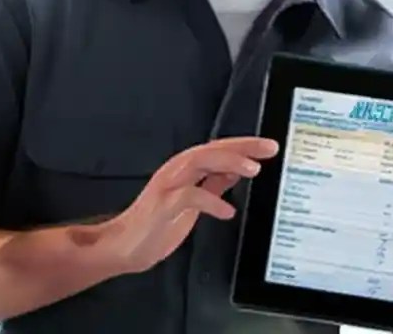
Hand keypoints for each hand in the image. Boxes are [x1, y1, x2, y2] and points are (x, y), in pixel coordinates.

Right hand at [98, 136, 278, 274]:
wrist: (124, 246)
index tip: (268, 147)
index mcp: (184, 170)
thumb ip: (213, 184)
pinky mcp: (161, 206)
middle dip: (242, 147)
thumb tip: (236, 170)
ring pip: (198, 162)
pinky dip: (210, 201)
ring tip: (252, 169)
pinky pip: (188, 196)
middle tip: (268, 148)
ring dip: (227, 161)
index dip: (244, 145)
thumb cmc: (156, 224)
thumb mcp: (194, 201)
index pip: (218, 150)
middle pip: (211, 149)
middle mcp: (176, 172)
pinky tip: (227, 212)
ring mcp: (167, 186)